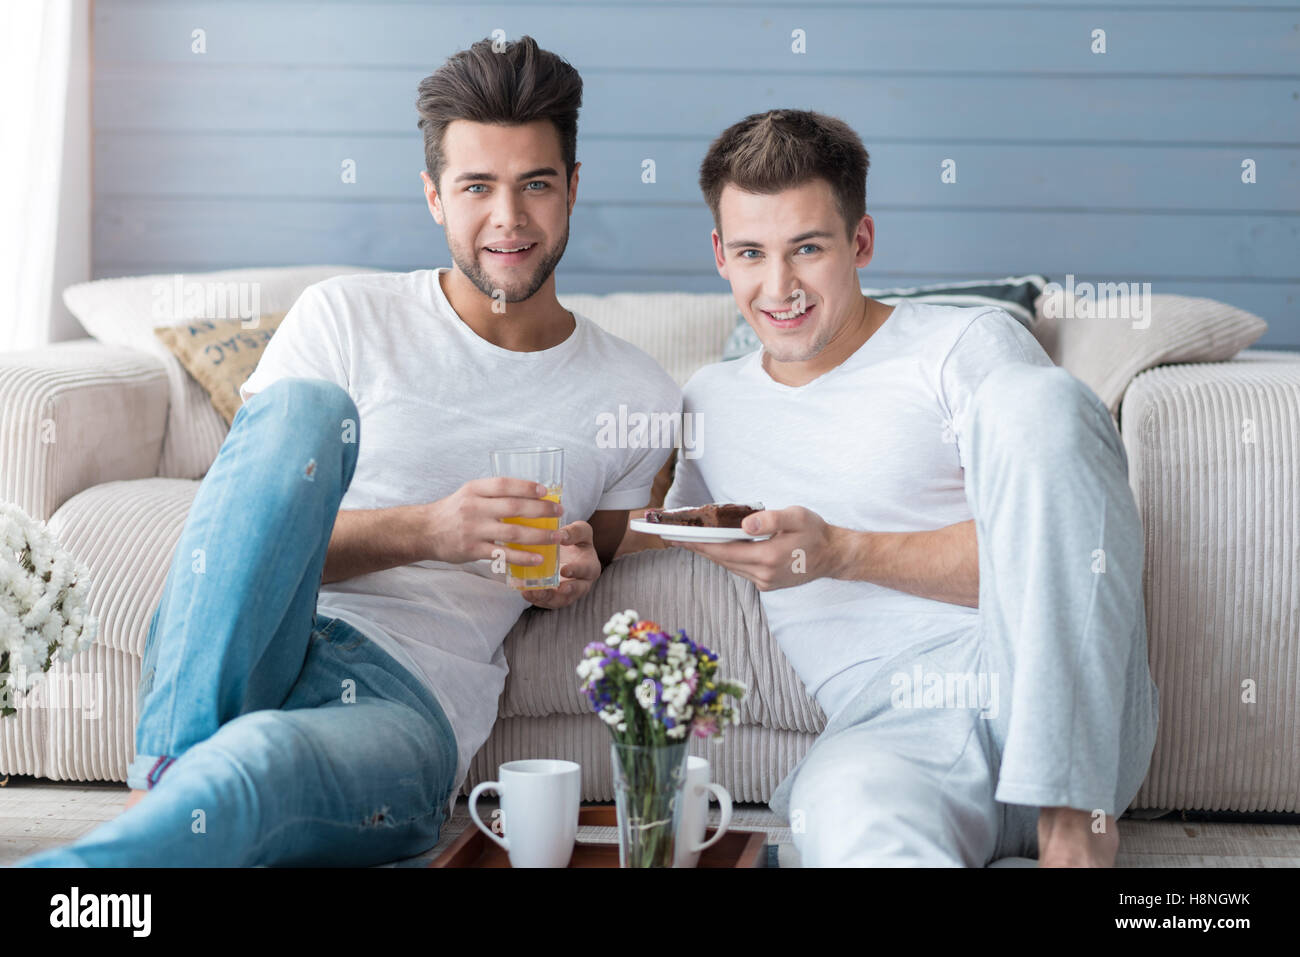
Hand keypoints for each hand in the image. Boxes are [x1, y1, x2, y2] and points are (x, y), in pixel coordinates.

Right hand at [423, 477, 561, 566]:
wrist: (424, 531)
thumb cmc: (453, 511)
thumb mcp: (469, 493)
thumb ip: (492, 493)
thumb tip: (527, 493)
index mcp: (474, 489)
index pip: (504, 484)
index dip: (526, 487)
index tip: (545, 491)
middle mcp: (474, 507)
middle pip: (513, 507)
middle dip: (541, 509)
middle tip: (559, 512)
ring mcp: (473, 529)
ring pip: (512, 532)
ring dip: (538, 535)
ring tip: (556, 537)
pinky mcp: (472, 549)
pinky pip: (503, 553)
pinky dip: (522, 556)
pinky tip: (538, 558)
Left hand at [521, 520, 601, 608]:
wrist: (563, 550)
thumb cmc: (574, 539)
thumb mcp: (579, 531)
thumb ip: (574, 532)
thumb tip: (560, 535)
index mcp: (590, 567)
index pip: (586, 570)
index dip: (576, 571)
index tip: (564, 570)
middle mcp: (581, 583)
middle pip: (575, 591)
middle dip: (564, 592)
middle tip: (552, 589)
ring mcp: (567, 594)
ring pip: (559, 600)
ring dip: (547, 598)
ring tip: (534, 592)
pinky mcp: (553, 598)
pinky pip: (546, 602)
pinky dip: (536, 599)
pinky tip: (526, 592)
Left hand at [671, 506, 840, 591]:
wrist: (834, 556)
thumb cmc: (815, 531)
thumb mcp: (797, 516)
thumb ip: (771, 519)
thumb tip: (745, 524)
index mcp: (768, 557)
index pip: (724, 550)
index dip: (700, 544)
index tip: (679, 537)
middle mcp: (764, 574)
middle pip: (722, 561)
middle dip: (698, 549)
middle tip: (674, 538)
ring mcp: (765, 582)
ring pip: (730, 567)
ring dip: (711, 555)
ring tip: (691, 542)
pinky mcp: (767, 585)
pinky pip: (740, 570)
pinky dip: (727, 560)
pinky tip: (717, 549)